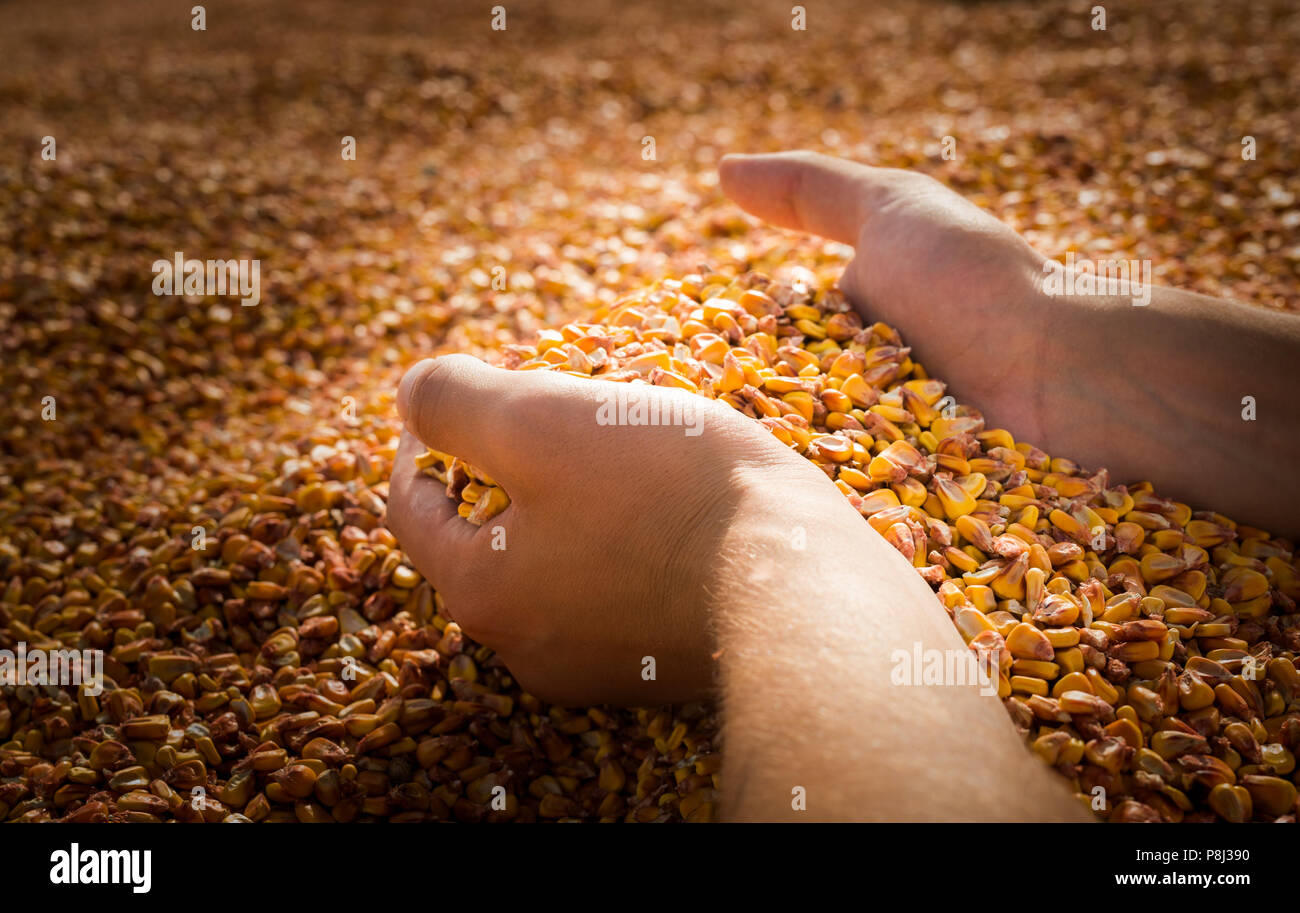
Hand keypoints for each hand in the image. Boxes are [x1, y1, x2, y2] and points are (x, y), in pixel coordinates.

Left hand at [386, 354, 856, 705]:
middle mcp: (529, 650)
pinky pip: (614, 592)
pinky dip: (619, 543)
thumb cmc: (666, 491)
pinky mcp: (660, 668)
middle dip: (506, 470)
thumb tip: (410, 394)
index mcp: (484, 594)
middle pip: (487, 540)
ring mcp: (600, 669)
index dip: (424, 442)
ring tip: (617, 449)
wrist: (802, 581)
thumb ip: (457, 402)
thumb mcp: (541, 420)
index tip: (451, 401)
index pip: (414, 510)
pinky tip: (667, 504)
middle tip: (548, 413)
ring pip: (554, 565)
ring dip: (568, 505)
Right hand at [721, 151, 1299, 535]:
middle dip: (720, 430)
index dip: (704, 354)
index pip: (750, 350)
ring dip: (758, 482)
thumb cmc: (979, 284)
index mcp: (844, 332)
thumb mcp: (894, 212)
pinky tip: (758, 530)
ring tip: (702, 492)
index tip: (650, 366)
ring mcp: (880, 463)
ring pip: (794, 474)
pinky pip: (841, 523)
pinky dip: (807, 522)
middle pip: (763, 419)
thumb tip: (721, 172)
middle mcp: (856, 397)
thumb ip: (810, 192)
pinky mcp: (903, 519)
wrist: (1072, 374)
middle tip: (666, 441)